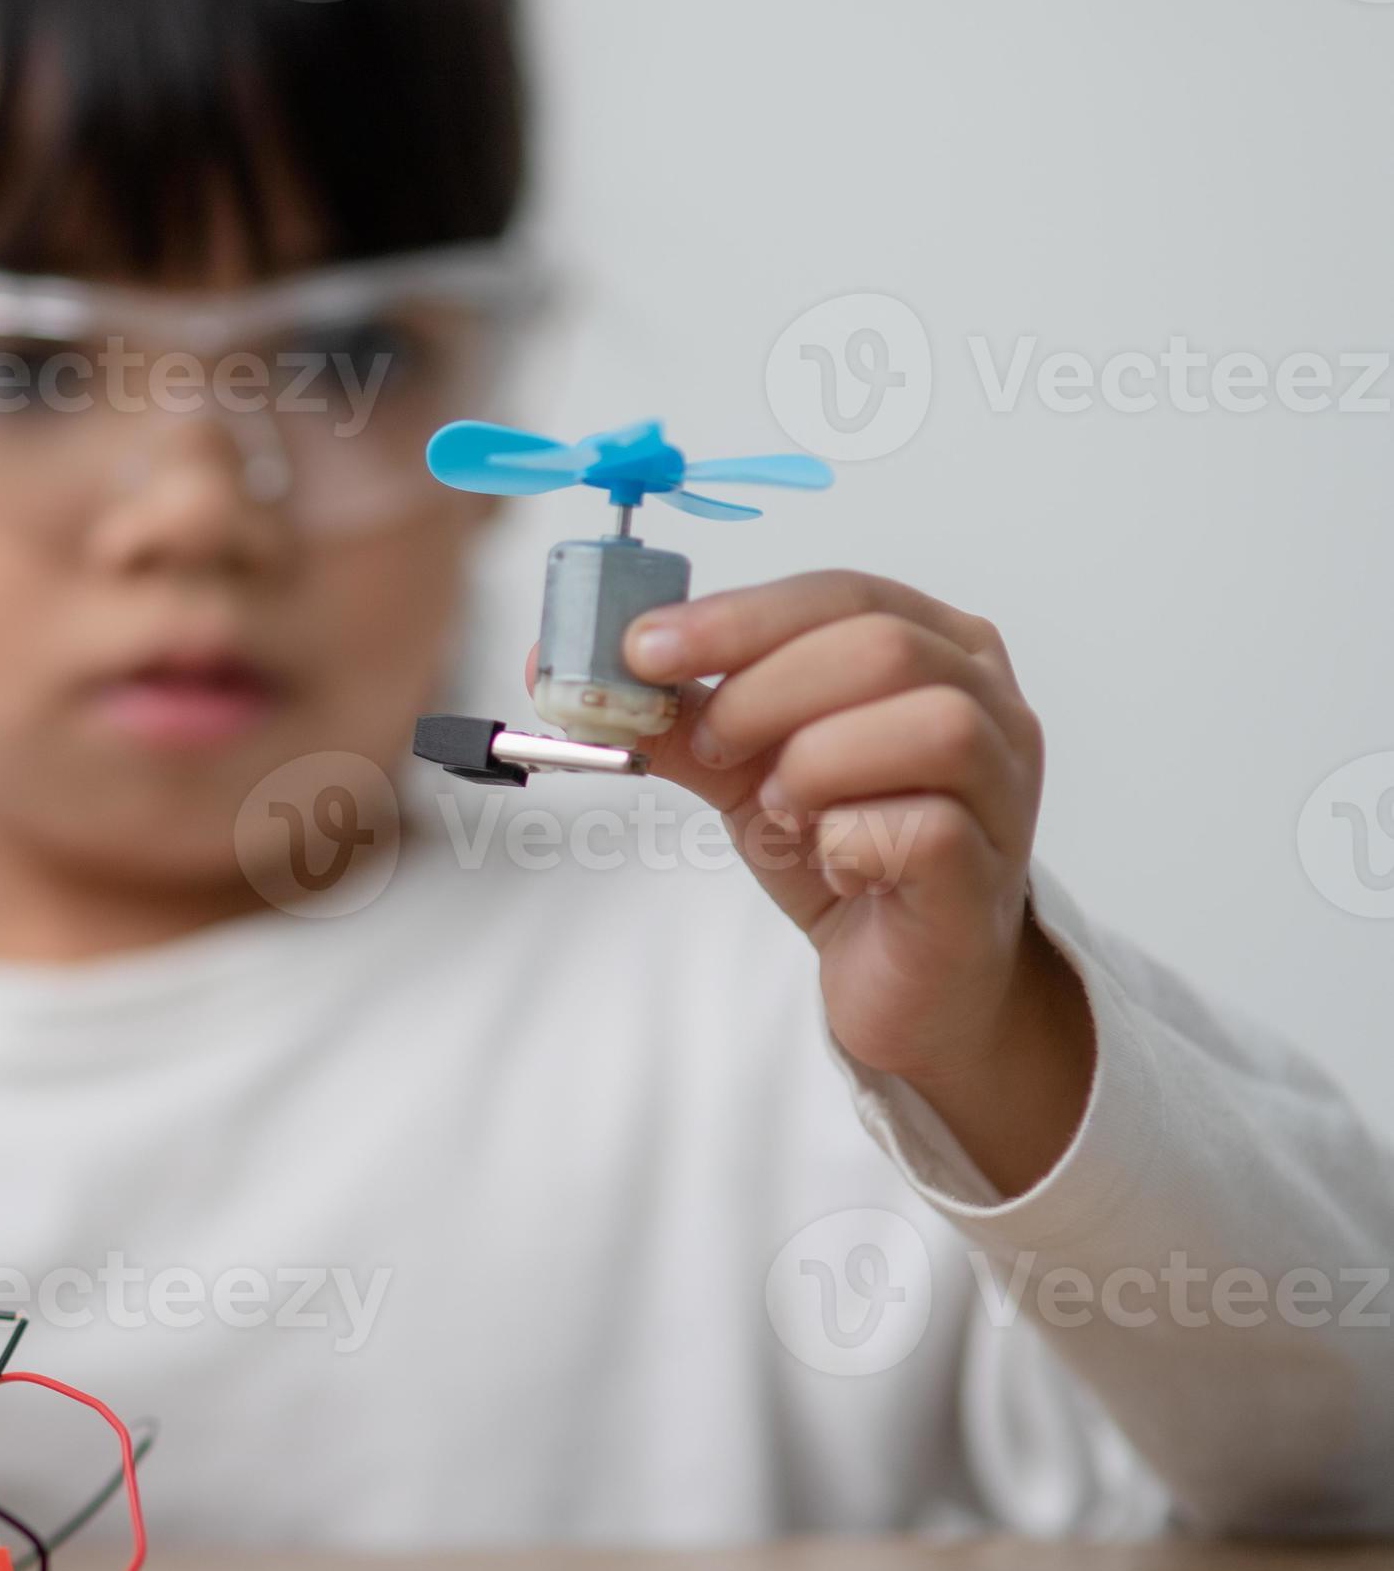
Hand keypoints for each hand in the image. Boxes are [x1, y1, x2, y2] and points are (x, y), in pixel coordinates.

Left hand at [604, 571, 1095, 1193]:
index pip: (840, 594)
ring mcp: (1004, 785)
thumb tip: (566, 671)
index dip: (736, 617)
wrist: (908, 976)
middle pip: (881, 647)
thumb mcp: (749, 766)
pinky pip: (925, 828)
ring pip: (926, 724)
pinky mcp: (988, 870)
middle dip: (765, 693)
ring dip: (818, 763)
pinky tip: (834, 865)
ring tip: (782, 809)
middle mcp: (988, 700)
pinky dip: (849, 840)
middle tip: (710, 747)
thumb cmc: (847, 848)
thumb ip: (676, 717)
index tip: (643, 649)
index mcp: (935, 646)